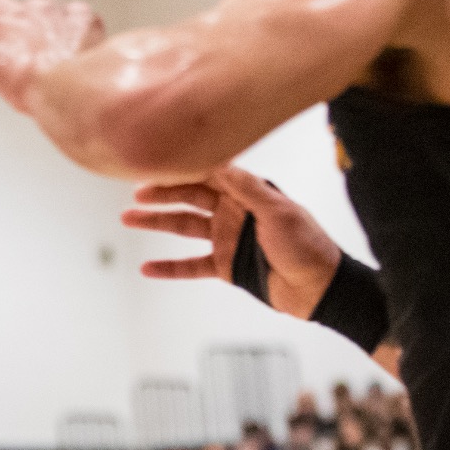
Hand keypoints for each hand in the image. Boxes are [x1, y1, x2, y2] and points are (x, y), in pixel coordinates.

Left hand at [0, 0, 105, 115]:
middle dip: (23, 26)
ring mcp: (20, 15)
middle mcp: (50, 10)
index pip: (63, 23)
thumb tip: (84, 112)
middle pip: (29, 13)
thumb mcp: (91, 90)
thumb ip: (83, 87)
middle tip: (15, 49)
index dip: (54, 40)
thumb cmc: (87, 98)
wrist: (69, 90)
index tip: (52, 57)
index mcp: (82, 21)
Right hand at [122, 166, 341, 319]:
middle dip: (162, 194)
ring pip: (184, 228)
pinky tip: (147, 268)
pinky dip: (170, 267)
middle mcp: (233, 213)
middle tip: (135, 193)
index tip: (157, 161)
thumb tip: (218, 161)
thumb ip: (246, 187)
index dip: (183, 168)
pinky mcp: (226, 267)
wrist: (320, 288)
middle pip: (189, 199)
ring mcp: (227, 240)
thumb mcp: (278, 211)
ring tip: (129, 219)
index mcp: (247, 194)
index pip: (208, 174)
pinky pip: (191, 265)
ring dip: (157, 223)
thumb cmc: (307, 245)